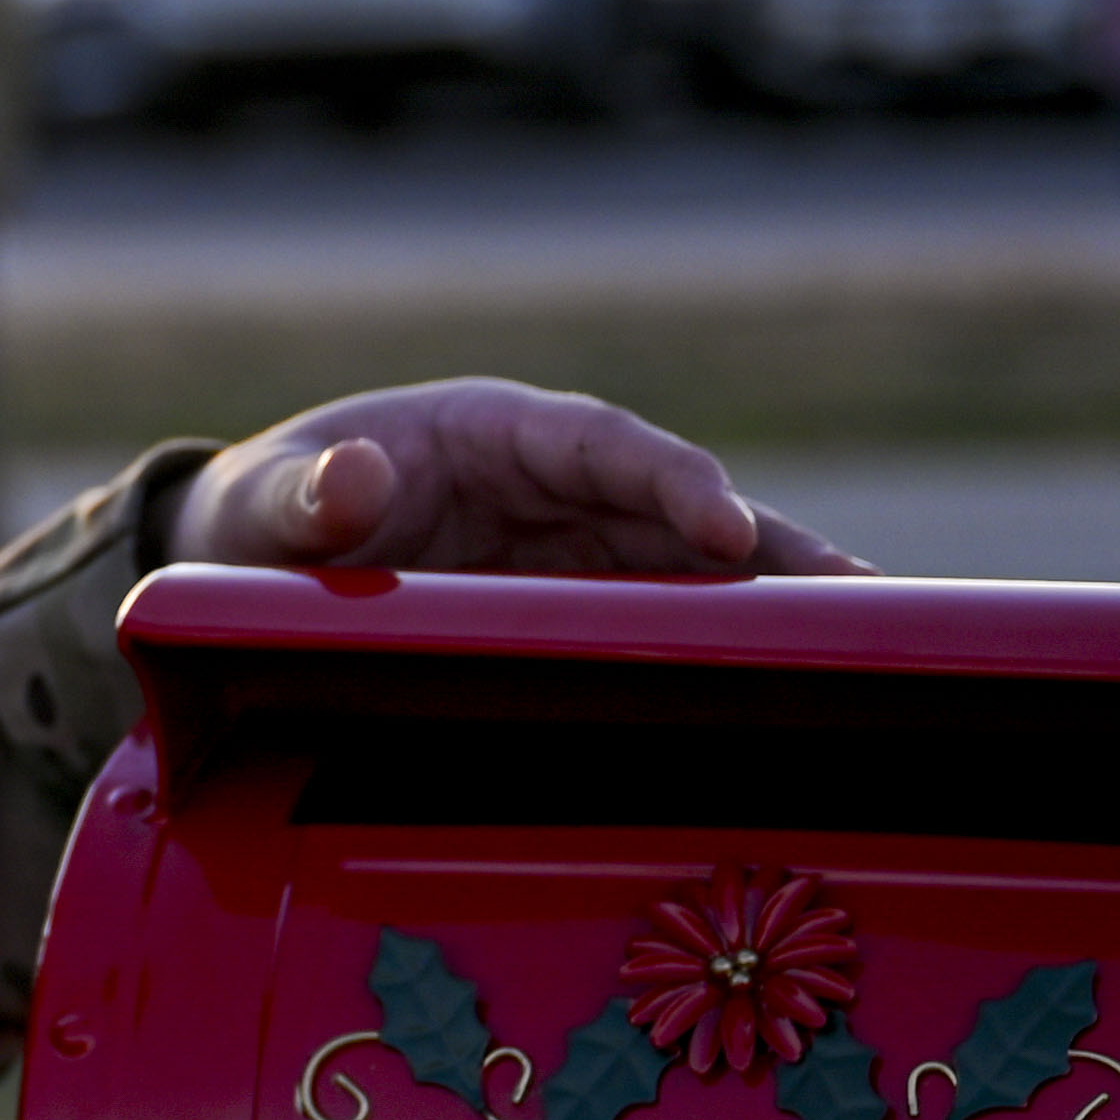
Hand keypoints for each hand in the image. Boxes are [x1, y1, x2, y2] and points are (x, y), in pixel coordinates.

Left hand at [176, 379, 857, 581]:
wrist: (250, 564)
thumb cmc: (259, 517)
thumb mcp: (265, 504)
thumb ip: (307, 497)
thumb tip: (357, 479)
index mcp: (488, 431)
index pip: (598, 444)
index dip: (667, 478)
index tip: (724, 520)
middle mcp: (548, 485)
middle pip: (676, 506)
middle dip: (767, 546)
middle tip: (862, 595)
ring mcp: (568, 549)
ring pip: (690, 567)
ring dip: (771, 601)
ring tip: (870, 646)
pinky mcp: (570, 609)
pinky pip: (660, 619)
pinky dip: (725, 645)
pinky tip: (799, 687)